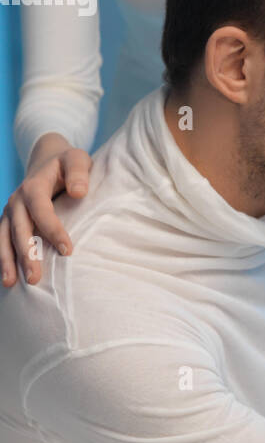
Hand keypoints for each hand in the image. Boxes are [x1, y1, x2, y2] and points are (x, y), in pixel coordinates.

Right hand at [0, 134, 89, 286]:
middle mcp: (17, 200)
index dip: (53, 230)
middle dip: (26, 254)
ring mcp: (10, 211)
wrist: (48, 160)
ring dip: (8, 261)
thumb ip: (78, 173)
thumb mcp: (76, 159)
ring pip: (5, 238)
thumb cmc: (67, 163)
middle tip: (35, 278)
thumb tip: (79, 192)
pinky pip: (2, 241)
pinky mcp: (9, 220)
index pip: (42, 210)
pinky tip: (8, 279)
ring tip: (11, 283)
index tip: (67, 251)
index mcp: (34, 186)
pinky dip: (3, 258)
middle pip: (19, 229)